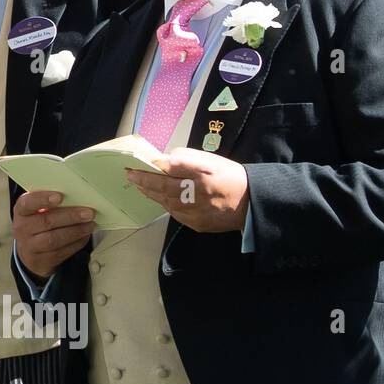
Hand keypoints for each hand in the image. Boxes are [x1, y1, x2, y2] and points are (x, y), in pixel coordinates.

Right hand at [12, 190, 96, 278]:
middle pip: (46, 222)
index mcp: (21, 211)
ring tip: (90, 225)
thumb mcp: (35, 211)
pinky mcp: (42, 260)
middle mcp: (22, 229)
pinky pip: (61, 252)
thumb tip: (76, 197)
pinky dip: (76, 243)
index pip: (27, 203)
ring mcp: (30, 247)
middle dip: (70, 216)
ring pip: (54, 239)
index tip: (60, 196)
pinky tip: (84, 236)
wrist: (28, 253)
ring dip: (76, 231)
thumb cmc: (36, 225)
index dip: (43, 200)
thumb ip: (49, 204)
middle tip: (88, 213)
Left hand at [126, 148, 248, 232]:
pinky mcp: (197, 224)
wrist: (252, 203)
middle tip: (131, 176)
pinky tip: (160, 197)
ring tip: (141, 186)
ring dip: (151, 194)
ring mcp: (195, 214)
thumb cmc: (230, 177)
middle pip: (162, 190)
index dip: (147, 172)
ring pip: (166, 203)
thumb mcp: (211, 161)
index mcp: (199, 179)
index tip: (132, 167)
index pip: (166, 175)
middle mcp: (195, 198)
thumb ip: (186, 158)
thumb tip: (165, 160)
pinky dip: (165, 204)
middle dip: (144, 183)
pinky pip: (175, 213)